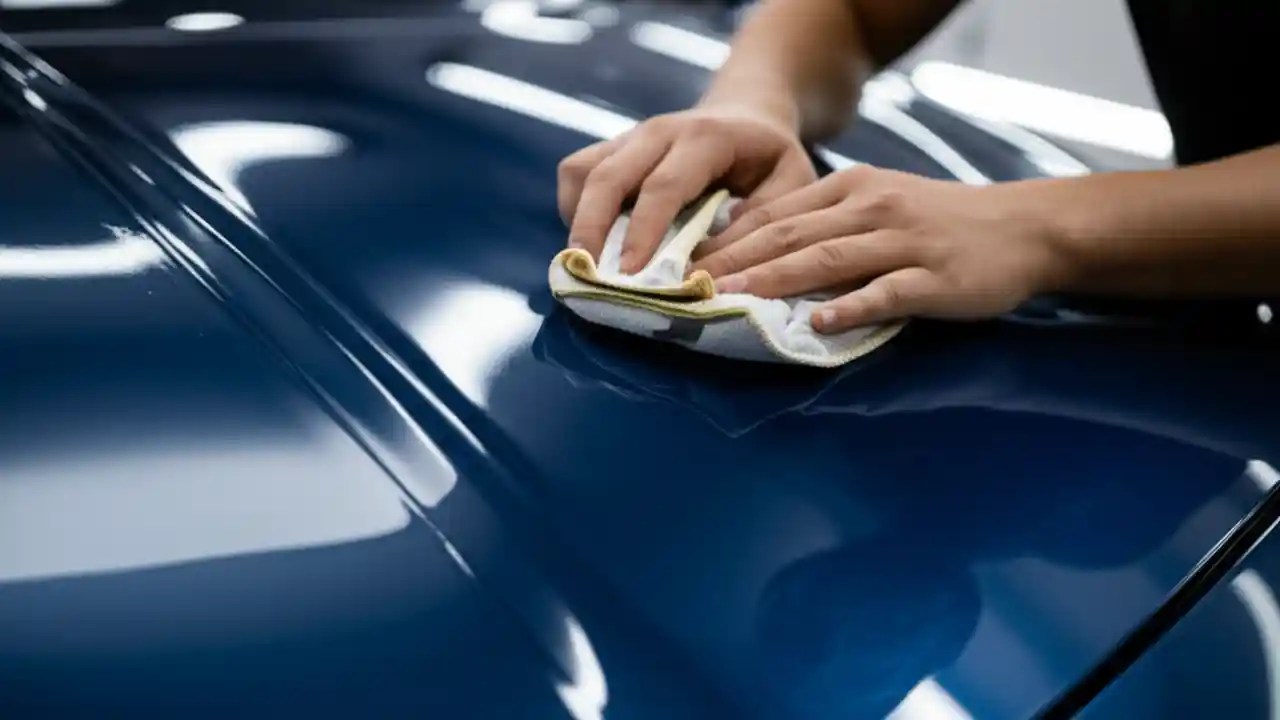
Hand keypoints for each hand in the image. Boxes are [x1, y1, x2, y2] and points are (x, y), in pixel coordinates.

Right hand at [557, 106, 815, 273]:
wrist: (747, 111)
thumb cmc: (770, 156)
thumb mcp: (791, 181)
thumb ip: (761, 218)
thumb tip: (711, 260)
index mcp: (704, 138)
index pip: (663, 186)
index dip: (643, 232)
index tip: (629, 276)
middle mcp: (658, 131)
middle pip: (607, 177)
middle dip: (591, 230)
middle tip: (587, 279)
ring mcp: (629, 137)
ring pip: (582, 172)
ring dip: (577, 221)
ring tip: (585, 267)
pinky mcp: (612, 148)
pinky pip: (577, 174)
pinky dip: (575, 209)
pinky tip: (593, 242)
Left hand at [691, 166, 1066, 332]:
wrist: (1025, 227)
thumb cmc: (941, 221)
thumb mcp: (879, 203)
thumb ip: (825, 221)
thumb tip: (756, 247)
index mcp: (852, 188)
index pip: (775, 214)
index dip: (727, 238)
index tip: (684, 261)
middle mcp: (871, 208)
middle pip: (789, 235)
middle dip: (734, 260)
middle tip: (689, 284)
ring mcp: (903, 242)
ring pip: (827, 259)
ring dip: (774, 280)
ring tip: (732, 297)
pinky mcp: (934, 278)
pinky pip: (886, 293)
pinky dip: (851, 307)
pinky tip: (820, 323)